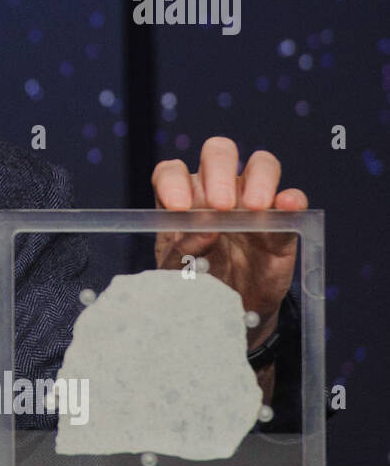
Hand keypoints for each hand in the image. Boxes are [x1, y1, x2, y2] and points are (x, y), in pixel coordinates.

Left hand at [151, 136, 307, 352]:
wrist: (230, 312)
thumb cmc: (195, 283)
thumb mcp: (178, 272)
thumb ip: (183, 251)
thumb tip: (205, 229)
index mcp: (182, 198)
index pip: (172, 172)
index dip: (173, 182)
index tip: (178, 208)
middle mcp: (216, 191)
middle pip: (218, 153)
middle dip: (218, 171)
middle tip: (219, 206)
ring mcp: (252, 202)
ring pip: (260, 164)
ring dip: (257, 179)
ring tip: (253, 207)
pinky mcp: (282, 222)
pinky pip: (292, 199)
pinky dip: (291, 198)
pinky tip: (286, 206)